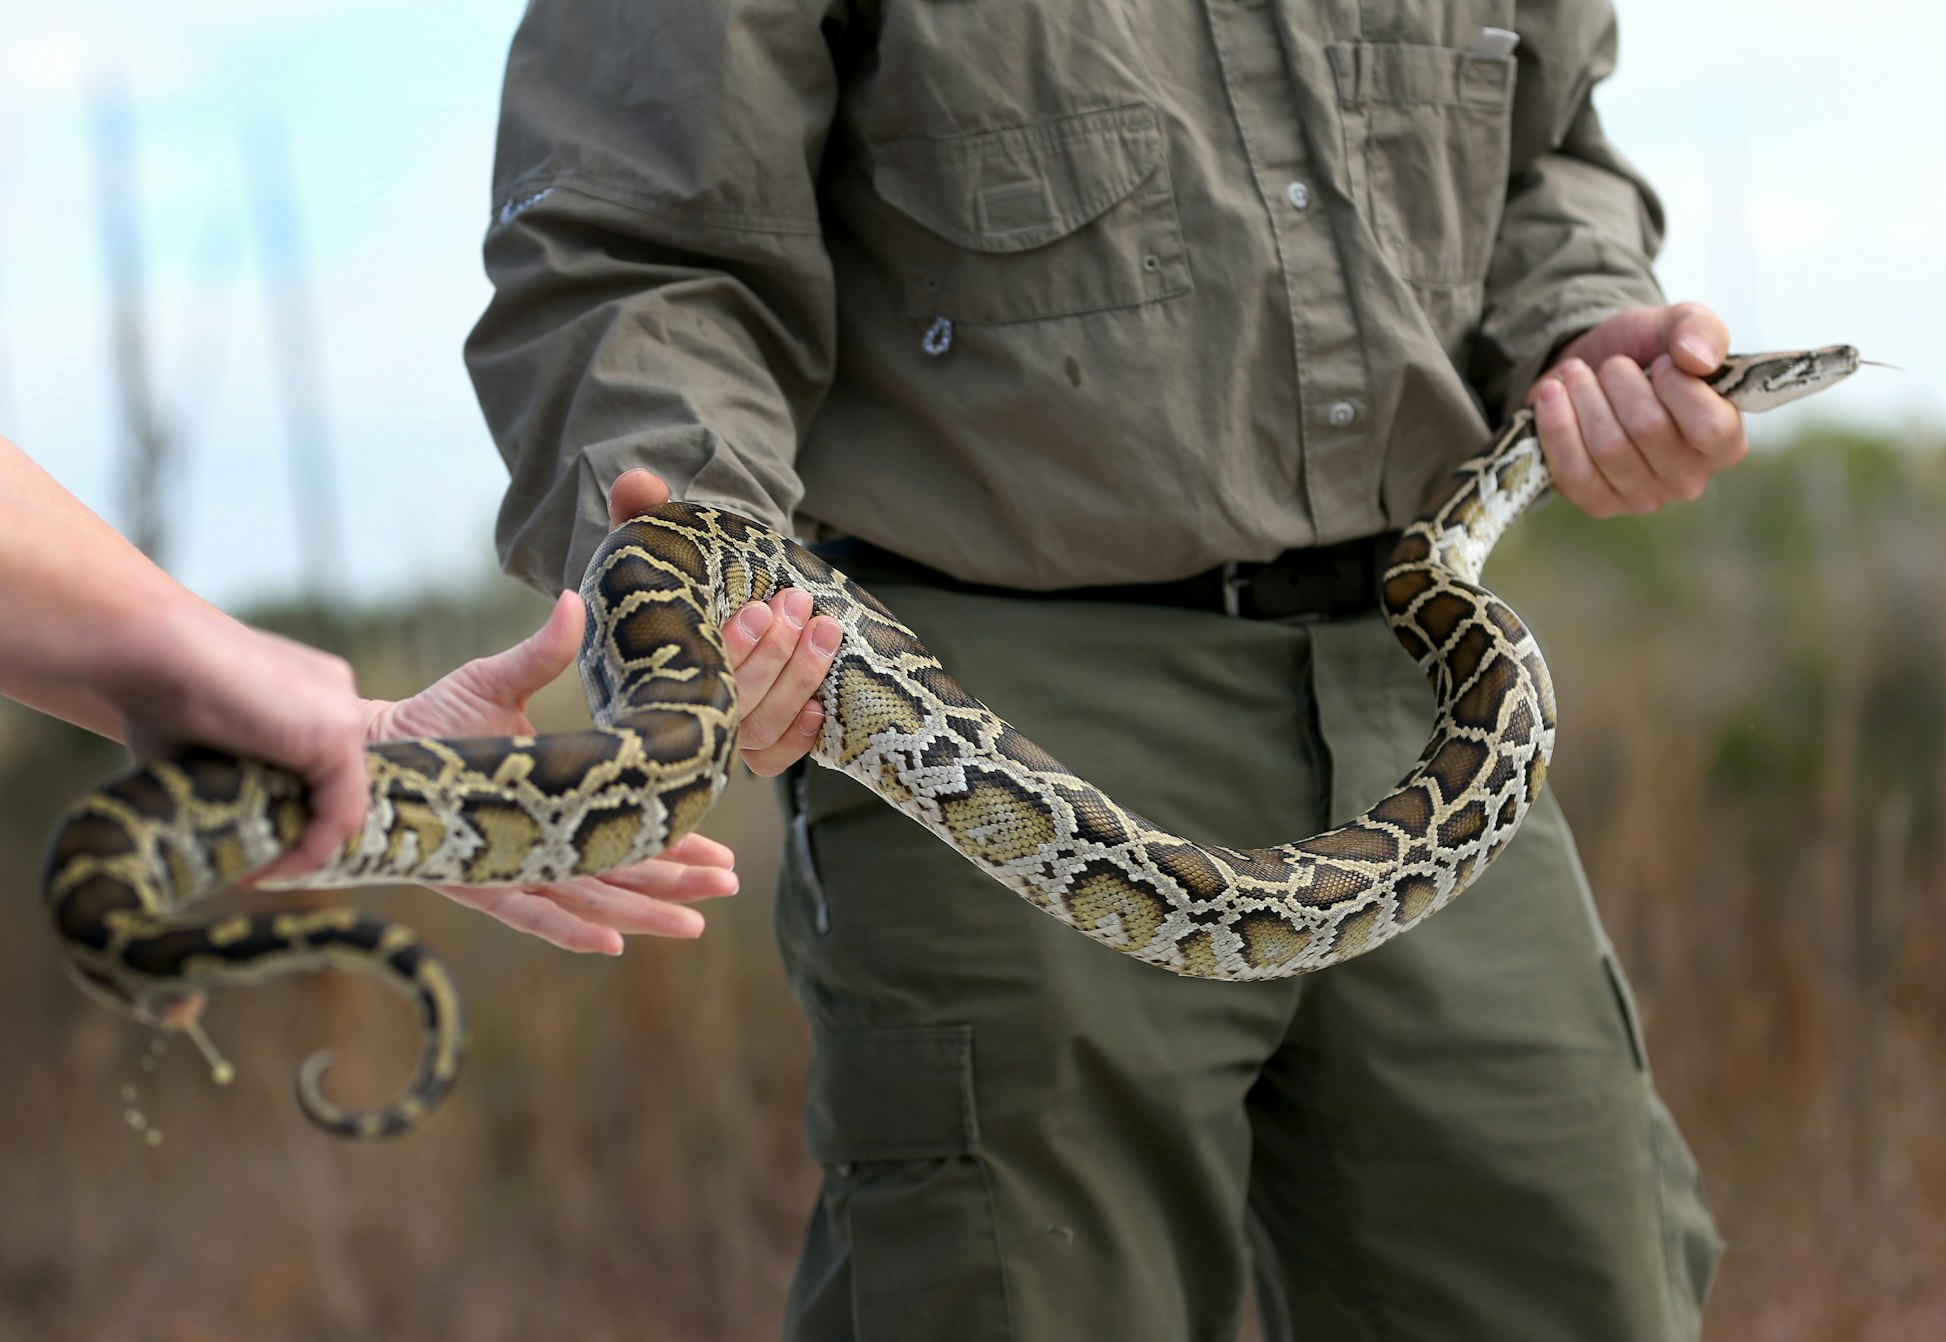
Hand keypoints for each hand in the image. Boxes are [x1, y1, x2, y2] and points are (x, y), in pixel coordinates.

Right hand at [121, 615, 372, 885]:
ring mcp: (343, 712)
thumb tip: (225, 836)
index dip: (296, 815)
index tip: (257, 853)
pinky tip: (267, 870)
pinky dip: (310, 850)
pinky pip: (343, 811)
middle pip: (338, 785)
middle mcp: (336, 696)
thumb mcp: (206, 747)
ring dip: (306, 850)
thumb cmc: (155, 695)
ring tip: (261, 877)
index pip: (323, 766)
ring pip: (344, 802)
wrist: (150, 650)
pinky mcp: (338, 733)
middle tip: (262, 872)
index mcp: (309, 692)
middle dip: (304, 835)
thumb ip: (233, 779)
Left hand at [361, 589, 737, 952]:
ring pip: (591, 895)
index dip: (678, 837)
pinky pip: (528, 912)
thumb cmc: (432, 718)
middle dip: (679, 879)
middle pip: (623, 868)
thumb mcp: (496, 682)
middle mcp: (542, 841)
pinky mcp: (475, 879)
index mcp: (557, 802)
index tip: (723, 848)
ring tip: (693, 923)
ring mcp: (512, 863)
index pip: (629, 824)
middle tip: (729, 886)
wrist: (370, 749)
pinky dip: (569, 928)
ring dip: (644, 911)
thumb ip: (541, 652)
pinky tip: (612, 944)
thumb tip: (575, 599)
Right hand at [609, 470, 841, 777]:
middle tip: (799, 606)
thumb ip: (640, 510)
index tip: (762, 608)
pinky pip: (768, 759)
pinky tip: (821, 707)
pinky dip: (797, 738)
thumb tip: (639, 481)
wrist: (697, 593)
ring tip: (825, 629)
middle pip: (731, 704)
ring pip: (757, 729)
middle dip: (773, 657)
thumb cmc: (672, 572)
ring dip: (797, 680)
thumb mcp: (655, 538)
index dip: (733, 647)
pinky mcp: (745, 741)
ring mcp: (712, 726)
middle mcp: (676, 701)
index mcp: (646, 658)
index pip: (690, 672)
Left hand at [1525, 302, 1746, 517]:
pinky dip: (1556, 425)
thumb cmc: (1646, 352)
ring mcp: (1643, 497)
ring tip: (1578, 374)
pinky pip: (1573, 472)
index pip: (1711, 426)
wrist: (1591, 370)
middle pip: (1649, 430)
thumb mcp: (1677, 324)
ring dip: (1584, 397)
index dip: (1678, 386)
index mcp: (1725, 441)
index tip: (1659, 361)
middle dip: (1620, 382)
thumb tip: (1696, 359)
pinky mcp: (1598, 503)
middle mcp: (1690, 478)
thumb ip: (1700, 330)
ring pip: (1607, 447)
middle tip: (1611, 365)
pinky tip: (1552, 396)